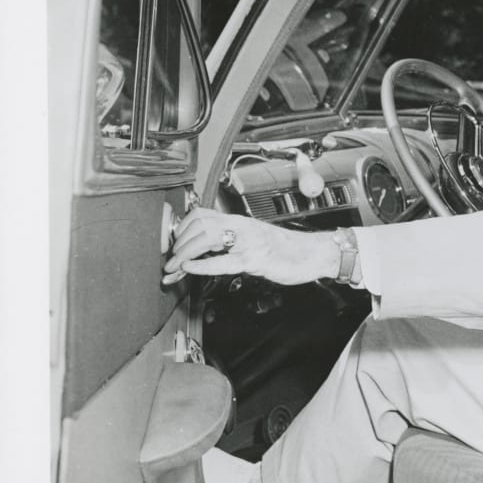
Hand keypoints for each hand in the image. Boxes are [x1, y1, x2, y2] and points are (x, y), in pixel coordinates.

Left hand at [162, 207, 338, 286]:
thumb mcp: (253, 240)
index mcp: (239, 222)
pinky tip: (191, 268)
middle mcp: (241, 227)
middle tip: (170, 260)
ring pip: (207, 237)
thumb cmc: (284, 250)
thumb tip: (205, 249)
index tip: (173, 245)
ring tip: (176, 266)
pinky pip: (225, 260)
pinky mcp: (256, 259)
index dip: (182, 229)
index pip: (201, 215)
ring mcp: (249, 242)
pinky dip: (203, 264)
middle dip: (178, 243)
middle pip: (199, 224)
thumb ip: (231, 241)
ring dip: (185, 253)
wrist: (313, 253)